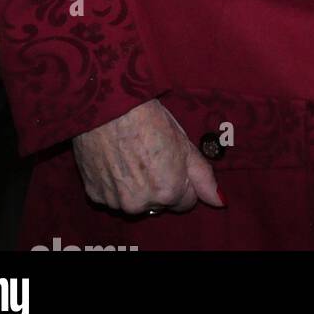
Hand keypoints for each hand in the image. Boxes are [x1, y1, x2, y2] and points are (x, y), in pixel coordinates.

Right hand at [72, 98, 223, 215]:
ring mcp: (115, 202)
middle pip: (159, 203)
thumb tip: (220, 201)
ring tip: (131, 155)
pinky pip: (111, 196)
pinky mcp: (94, 195)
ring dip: (135, 186)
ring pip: (134, 201)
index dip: (183, 181)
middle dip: (159, 185)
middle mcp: (141, 205)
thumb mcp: (184, 144)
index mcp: (168, 192)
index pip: (185, 202)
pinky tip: (114, 159)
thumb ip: (203, 177)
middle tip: (151, 155)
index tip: (174, 162)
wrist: (109, 108)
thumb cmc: (149, 120)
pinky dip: (115, 184)